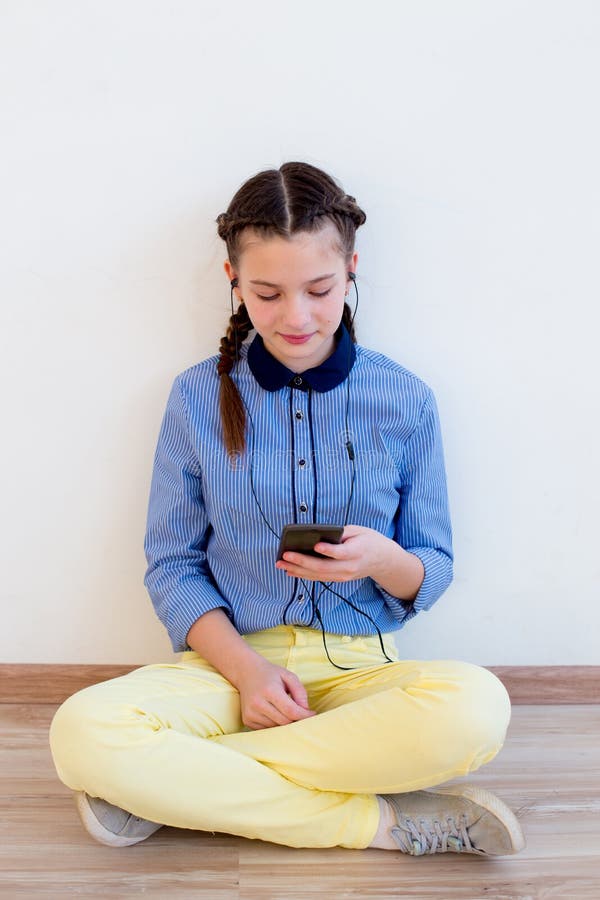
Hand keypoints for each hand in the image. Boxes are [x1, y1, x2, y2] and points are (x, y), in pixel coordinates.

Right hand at [236, 657, 315, 729]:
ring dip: (285, 723)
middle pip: (284, 722)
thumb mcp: (288, 676)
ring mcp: (250, 714)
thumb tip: (306, 710)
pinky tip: (275, 713)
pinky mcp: (247, 721)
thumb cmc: (270, 674)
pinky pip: (267, 729)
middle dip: (297, 720)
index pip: (291, 711)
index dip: (304, 716)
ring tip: (287, 711)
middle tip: (303, 714)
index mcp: (269, 691)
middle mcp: (258, 703)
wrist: (246, 672)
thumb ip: (300, 692)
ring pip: (276, 727)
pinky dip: (275, 725)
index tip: (313, 714)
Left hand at [275, 524, 390, 582]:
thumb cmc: (369, 540)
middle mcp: (349, 567)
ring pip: (318, 575)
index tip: (316, 546)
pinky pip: (319, 578)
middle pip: (323, 567)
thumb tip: (317, 534)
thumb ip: (340, 533)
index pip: (341, 553)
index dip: (328, 550)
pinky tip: (290, 571)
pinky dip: (303, 575)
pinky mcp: (339, 579)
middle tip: (285, 556)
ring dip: (297, 570)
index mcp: (357, 551)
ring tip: (281, 564)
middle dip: (302, 562)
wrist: (383, 560)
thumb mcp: (359, 531)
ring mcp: (344, 576)